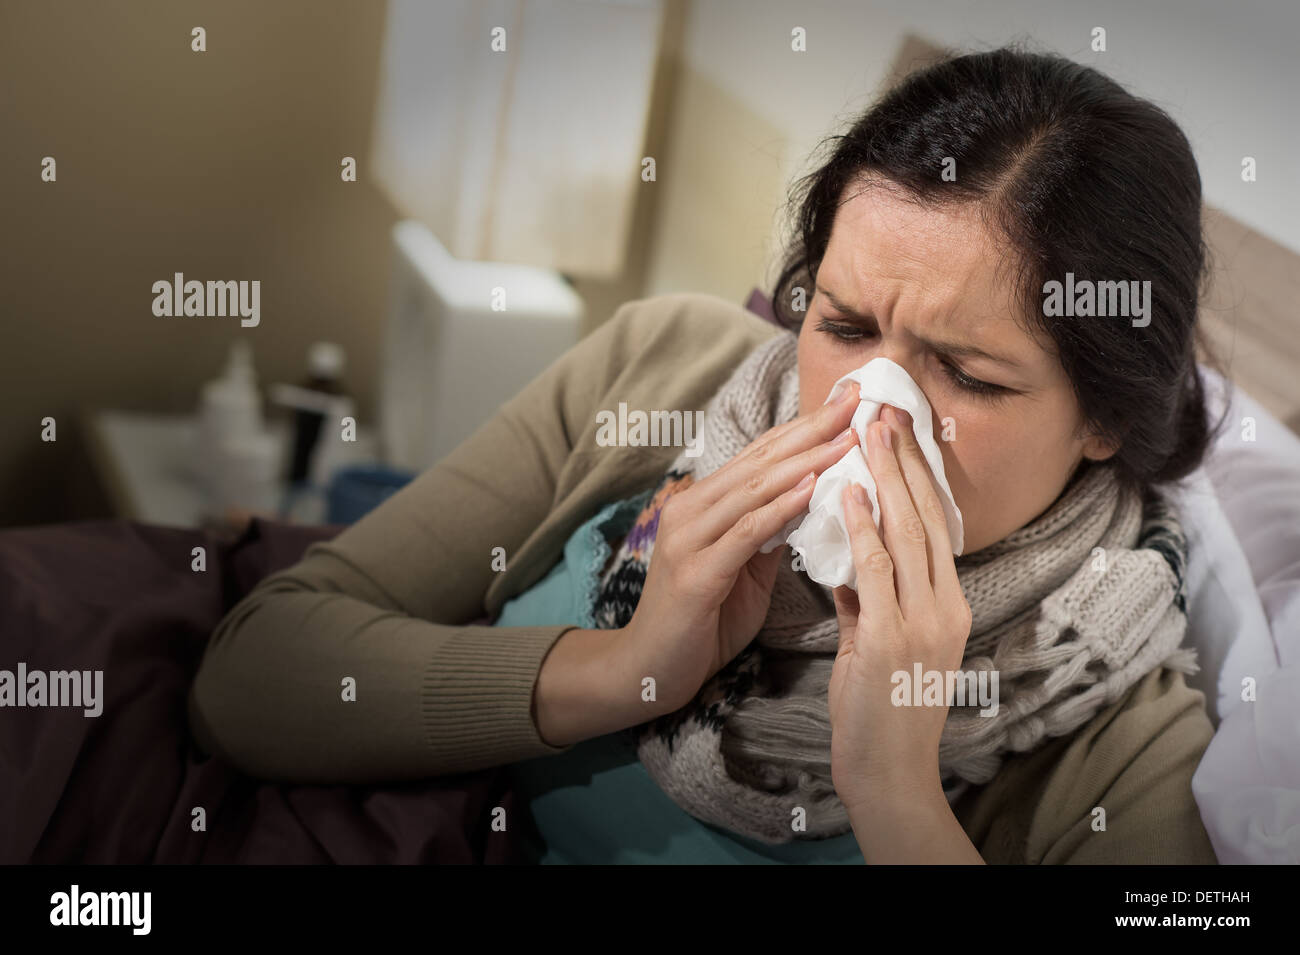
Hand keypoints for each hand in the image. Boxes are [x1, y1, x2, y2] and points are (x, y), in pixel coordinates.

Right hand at [615, 381, 862, 711]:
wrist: (651, 668)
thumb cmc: (701, 620)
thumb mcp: (744, 569)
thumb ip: (769, 532)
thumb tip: (811, 500)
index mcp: (702, 504)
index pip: (760, 455)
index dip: (804, 427)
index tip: (848, 402)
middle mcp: (690, 510)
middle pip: (761, 461)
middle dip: (812, 429)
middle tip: (855, 400)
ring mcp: (688, 538)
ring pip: (755, 489)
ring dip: (806, 461)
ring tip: (847, 438)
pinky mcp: (694, 571)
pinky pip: (745, 532)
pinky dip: (780, 507)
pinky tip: (810, 487)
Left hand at [828, 405, 972, 816]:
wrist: (890, 774)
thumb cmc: (881, 711)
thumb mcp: (875, 646)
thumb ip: (865, 602)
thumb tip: (845, 564)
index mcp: (948, 606)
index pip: (935, 527)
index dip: (916, 477)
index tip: (899, 433)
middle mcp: (945, 607)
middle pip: (925, 518)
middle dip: (903, 461)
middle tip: (884, 411)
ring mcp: (922, 622)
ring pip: (906, 533)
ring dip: (884, 478)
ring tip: (867, 431)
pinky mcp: (890, 639)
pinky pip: (875, 571)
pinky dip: (860, 528)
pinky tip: (846, 493)